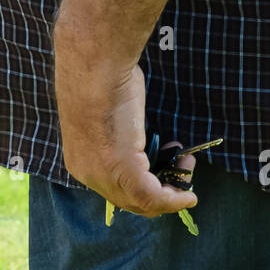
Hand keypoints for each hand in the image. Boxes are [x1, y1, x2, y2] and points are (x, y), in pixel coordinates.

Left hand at [53, 31, 196, 217]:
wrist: (96, 68)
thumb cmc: (103, 79)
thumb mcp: (110, 113)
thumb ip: (121, 134)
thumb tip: (137, 138)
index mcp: (81, 161)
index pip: (113, 190)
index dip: (143, 185)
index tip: (164, 171)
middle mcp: (88, 174)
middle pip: (128, 201)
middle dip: (160, 190)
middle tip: (181, 169)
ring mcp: (104, 175)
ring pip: (142, 202)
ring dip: (171, 191)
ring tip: (186, 167)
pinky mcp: (122, 170)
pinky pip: (152, 197)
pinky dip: (174, 200)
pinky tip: (189, 196)